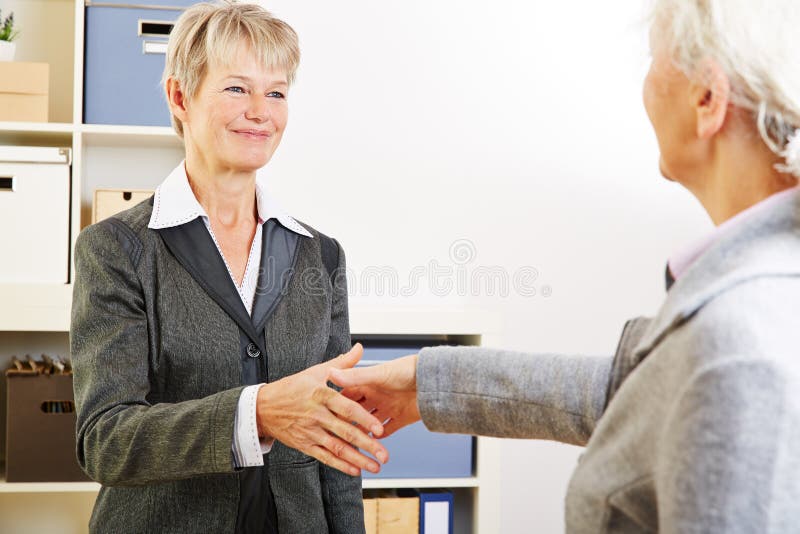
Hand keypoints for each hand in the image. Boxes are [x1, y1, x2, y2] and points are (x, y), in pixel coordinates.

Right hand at [256, 343, 387, 476]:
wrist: (263, 407)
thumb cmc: (292, 387)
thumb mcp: (316, 371)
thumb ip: (342, 363)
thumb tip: (359, 348)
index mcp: (321, 394)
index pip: (347, 408)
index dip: (365, 419)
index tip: (379, 429)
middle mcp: (317, 414)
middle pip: (346, 432)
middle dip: (367, 445)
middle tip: (383, 454)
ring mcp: (310, 431)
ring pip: (337, 448)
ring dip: (357, 459)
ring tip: (374, 466)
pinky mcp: (304, 444)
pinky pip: (324, 457)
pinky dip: (340, 465)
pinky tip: (355, 470)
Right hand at [329, 354, 420, 437]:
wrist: (434, 380)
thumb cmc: (407, 370)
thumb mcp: (378, 373)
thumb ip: (354, 376)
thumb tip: (330, 374)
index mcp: (368, 383)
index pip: (347, 397)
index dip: (337, 408)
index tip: (325, 419)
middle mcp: (376, 396)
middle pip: (357, 413)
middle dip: (348, 424)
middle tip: (336, 435)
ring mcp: (388, 408)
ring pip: (371, 424)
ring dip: (363, 434)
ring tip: (353, 444)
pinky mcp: (401, 418)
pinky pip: (387, 431)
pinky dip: (380, 438)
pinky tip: (373, 444)